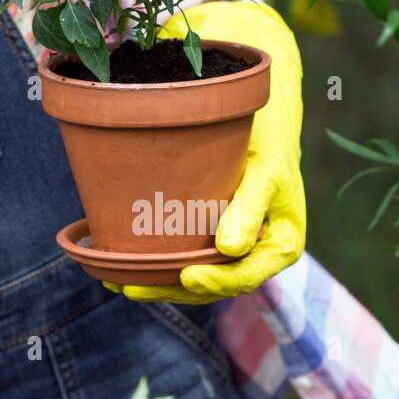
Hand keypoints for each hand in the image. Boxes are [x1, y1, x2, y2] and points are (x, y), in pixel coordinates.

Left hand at [104, 1, 305, 303]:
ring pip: (196, 276)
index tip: (186, 276)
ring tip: (117, 282)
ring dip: (158, 284)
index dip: (218, 283)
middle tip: (132, 287)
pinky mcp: (207, 232)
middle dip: (173, 290)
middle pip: (216, 284)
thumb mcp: (265, 164)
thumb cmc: (266, 133)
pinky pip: (183, 256)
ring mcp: (231, 244)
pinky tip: (119, 265)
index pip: (249, 275)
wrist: (257, 107)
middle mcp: (256, 249)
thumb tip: (230, 249)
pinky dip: (154, 263)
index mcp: (281, 242)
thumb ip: (251, 205)